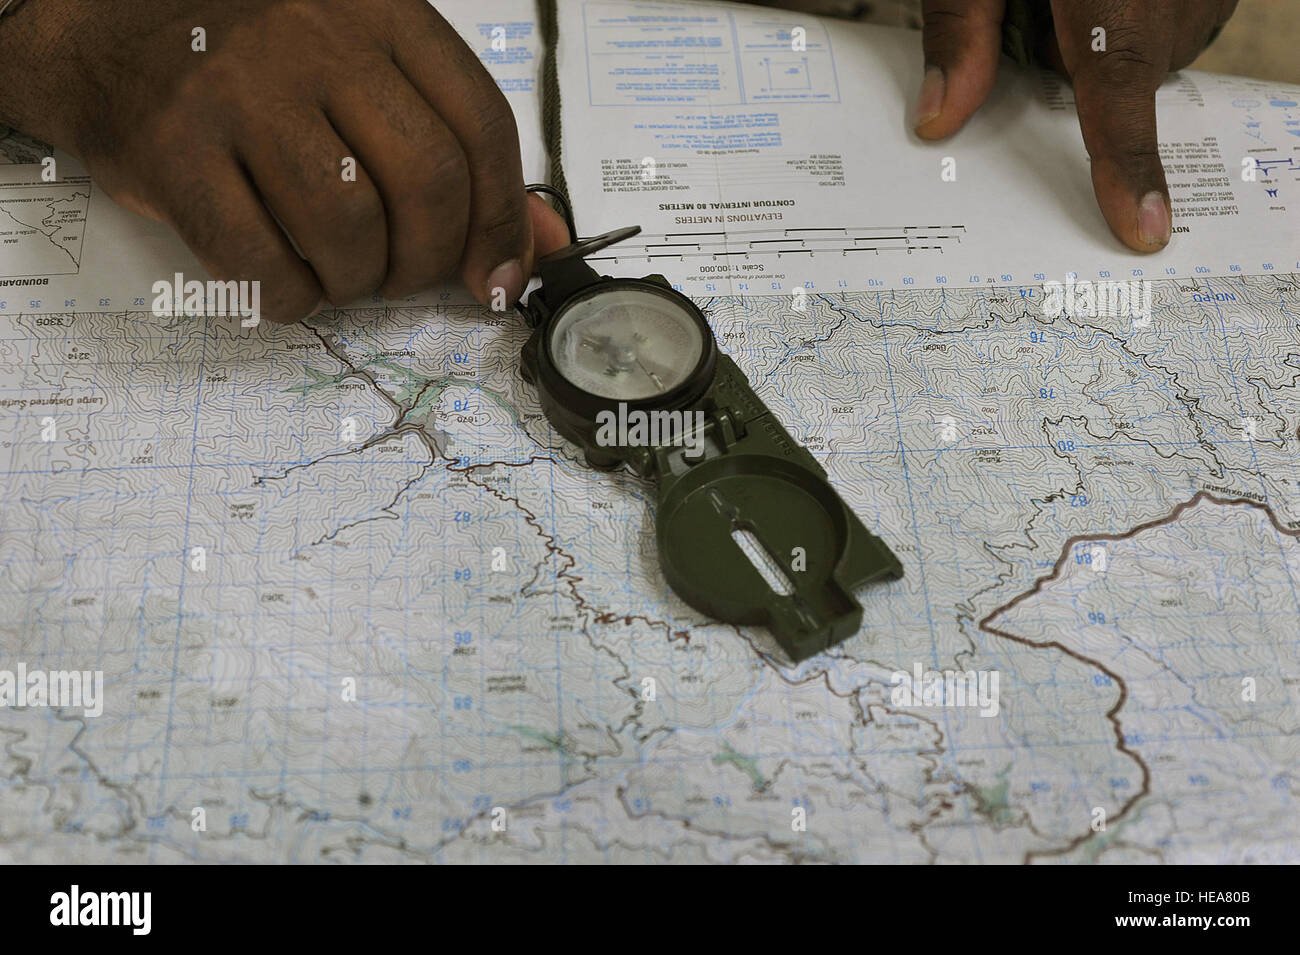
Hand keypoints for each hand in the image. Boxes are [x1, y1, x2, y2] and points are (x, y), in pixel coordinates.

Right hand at [0, 0, 570, 320]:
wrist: (102, 28)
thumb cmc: (254, 61)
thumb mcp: (366, 72)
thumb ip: (458, 150)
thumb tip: (543, 244)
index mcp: (379, 11)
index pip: (481, 125)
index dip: (503, 220)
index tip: (495, 275)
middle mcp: (314, 37)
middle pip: (427, 182)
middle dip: (429, 260)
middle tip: (402, 274)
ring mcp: (239, 89)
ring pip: (350, 228)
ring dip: (358, 280)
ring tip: (339, 269)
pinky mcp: (173, 148)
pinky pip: (263, 262)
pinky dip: (290, 296)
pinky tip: (286, 280)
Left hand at [913, 0, 1238, 251]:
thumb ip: (958, 29)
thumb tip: (937, 121)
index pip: (1117, 90)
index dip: (1127, 165)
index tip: (1145, 228)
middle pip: (1120, 73)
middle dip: (1072, 61)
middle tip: (1037, 5)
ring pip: (1147, 49)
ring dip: (1104, 35)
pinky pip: (1172, 20)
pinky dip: (1134, 14)